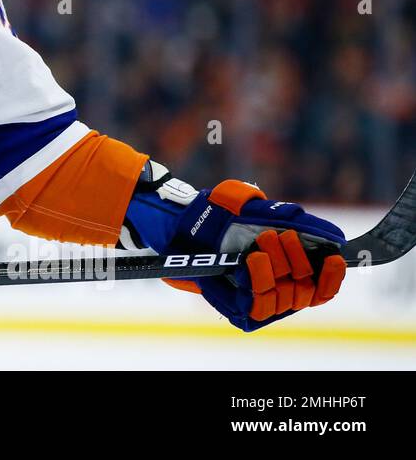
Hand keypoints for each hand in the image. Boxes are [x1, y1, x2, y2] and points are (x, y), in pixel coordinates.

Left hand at [164, 180, 346, 331]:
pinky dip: (257, 278)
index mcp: (291, 276)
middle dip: (298, 259)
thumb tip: (337, 239)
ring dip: (276, 264)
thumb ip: (303, 225)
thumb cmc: (228, 218)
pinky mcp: (238, 310)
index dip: (332, 277)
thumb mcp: (268, 214)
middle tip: (280, 237)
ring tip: (259, 243)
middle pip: (306, 290)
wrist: (188, 224)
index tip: (334, 257)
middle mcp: (278, 295)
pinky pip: (258, 303)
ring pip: (284, 296)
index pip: (323, 290)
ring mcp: (258, 304)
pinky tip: (250, 260)